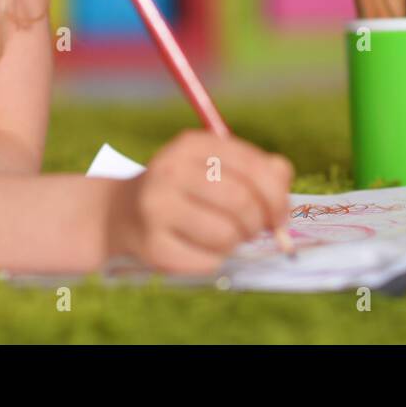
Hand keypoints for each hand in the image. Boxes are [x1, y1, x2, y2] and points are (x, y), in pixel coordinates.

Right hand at [107, 129, 293, 274]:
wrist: (123, 212)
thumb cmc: (185, 189)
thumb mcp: (217, 166)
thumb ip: (259, 170)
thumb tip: (282, 190)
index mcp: (191, 144)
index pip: (253, 167)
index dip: (277, 196)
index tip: (280, 215)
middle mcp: (170, 170)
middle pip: (241, 201)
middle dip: (259, 222)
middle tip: (254, 229)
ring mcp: (156, 208)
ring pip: (226, 234)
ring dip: (237, 242)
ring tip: (226, 236)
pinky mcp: (152, 245)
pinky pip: (207, 262)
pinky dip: (215, 260)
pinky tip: (201, 248)